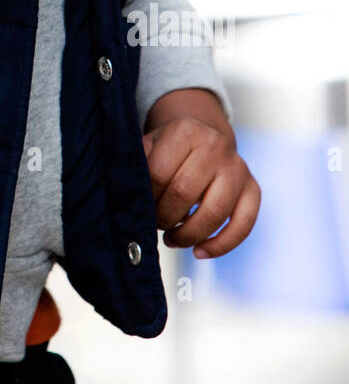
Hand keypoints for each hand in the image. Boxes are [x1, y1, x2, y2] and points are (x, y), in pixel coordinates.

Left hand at [142, 116, 260, 258]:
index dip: (146, 197)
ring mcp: (238, 167)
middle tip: (156, 223)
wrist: (203, 137)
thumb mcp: (149, 147)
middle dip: (164, 217)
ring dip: (188, 235)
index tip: (141, 205)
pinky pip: (243, 225)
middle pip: (184, 194)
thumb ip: (138, 169)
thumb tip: (130, 205)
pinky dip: (221, 245)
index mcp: (185, 131)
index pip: (158, 173)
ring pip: (214, 213)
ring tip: (171, 239)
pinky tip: (200, 252)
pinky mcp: (253, 188)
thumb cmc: (168, 150)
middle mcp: (216, 145)